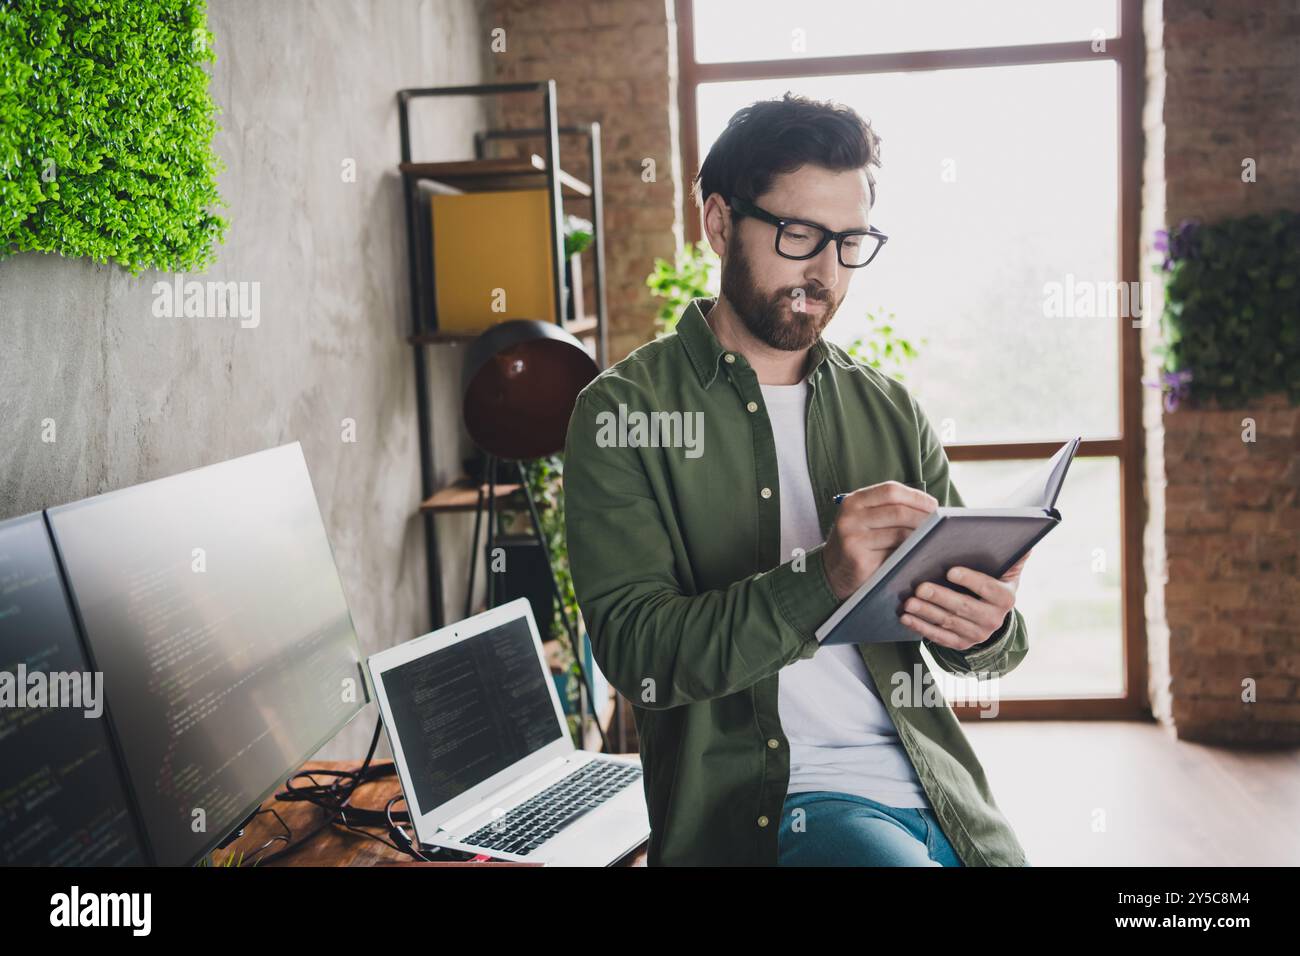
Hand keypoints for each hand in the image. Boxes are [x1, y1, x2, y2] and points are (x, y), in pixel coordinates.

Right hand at [824, 481, 938, 600]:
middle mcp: (850, 517)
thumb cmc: (858, 542)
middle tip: (940, 525)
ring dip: (921, 537)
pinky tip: (918, 554)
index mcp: (854, 501)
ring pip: (900, 533)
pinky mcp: (860, 560)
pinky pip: (895, 554)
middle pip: (898, 511)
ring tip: (932, 539)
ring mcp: (853, 539)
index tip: (934, 505)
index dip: (916, 496)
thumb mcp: (865, 518)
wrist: (831, 572)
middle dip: (924, 518)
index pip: (891, 490)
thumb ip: (889, 509)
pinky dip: (910, 553)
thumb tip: (932, 508)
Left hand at [898, 550, 1031, 650]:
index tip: (950, 571)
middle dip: (940, 597)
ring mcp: (978, 634)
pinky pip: (939, 638)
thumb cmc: (992, 578)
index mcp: (1006, 597)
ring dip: (927, 613)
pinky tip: (906, 618)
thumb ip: (1013, 552)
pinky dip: (921, 627)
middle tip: (919, 587)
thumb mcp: (1006, 567)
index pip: (989, 588)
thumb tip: (1023, 528)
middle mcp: (994, 619)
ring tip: (909, 602)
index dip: (970, 580)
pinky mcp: (962, 644)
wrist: (990, 610)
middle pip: (964, 607)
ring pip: (949, 622)